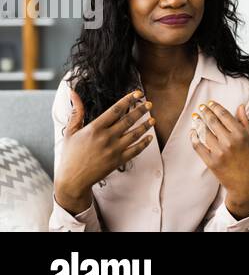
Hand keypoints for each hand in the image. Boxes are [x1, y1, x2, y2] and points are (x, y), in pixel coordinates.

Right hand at [54, 88, 153, 212]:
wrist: (72, 181)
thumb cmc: (70, 155)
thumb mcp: (70, 132)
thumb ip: (76, 112)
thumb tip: (73, 93)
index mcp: (94, 129)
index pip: (115, 110)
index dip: (128, 100)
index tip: (138, 93)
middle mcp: (106, 138)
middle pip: (128, 120)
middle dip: (141, 110)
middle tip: (149, 103)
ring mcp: (113, 150)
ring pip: (134, 134)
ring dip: (145, 125)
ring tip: (153, 119)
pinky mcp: (118, 161)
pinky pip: (135, 150)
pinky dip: (144, 143)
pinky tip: (149, 137)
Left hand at [189, 101, 248, 217]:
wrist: (246, 183)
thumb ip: (245, 122)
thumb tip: (240, 106)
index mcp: (241, 134)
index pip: (225, 116)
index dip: (216, 107)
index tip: (210, 103)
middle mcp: (230, 141)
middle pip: (213, 122)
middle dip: (206, 112)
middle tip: (201, 107)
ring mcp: (219, 152)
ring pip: (205, 133)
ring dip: (198, 123)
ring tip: (195, 117)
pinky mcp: (211, 162)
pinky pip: (199, 147)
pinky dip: (194, 138)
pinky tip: (192, 132)